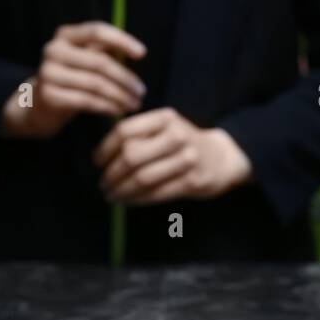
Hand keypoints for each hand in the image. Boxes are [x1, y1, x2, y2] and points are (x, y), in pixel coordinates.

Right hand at [2, 23, 146, 138]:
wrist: (38, 104)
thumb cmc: (70, 78)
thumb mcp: (84, 58)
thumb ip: (104, 51)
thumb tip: (137, 53)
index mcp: (65, 35)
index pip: (97, 30)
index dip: (122, 40)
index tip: (142, 54)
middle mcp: (53, 50)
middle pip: (99, 62)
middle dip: (125, 78)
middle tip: (141, 91)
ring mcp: (48, 72)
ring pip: (95, 84)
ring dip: (119, 96)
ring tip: (133, 104)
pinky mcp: (49, 95)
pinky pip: (86, 100)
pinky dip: (106, 107)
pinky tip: (118, 111)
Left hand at [93, 108, 251, 204]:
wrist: (223, 157)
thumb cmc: (183, 142)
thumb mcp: (165, 127)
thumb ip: (139, 133)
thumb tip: (101, 154)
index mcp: (165, 118)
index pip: (125, 131)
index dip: (105, 148)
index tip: (97, 162)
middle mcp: (176, 135)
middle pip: (131, 156)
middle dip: (111, 173)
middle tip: (102, 184)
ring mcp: (186, 159)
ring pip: (142, 178)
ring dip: (121, 190)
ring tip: (111, 195)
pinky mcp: (192, 182)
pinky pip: (155, 193)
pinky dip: (136, 200)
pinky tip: (128, 201)